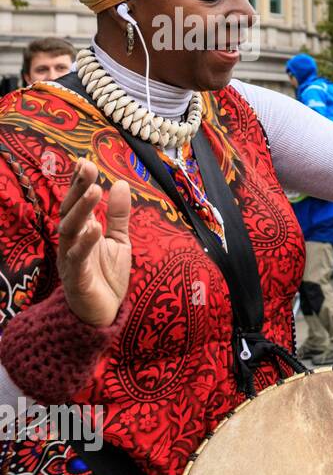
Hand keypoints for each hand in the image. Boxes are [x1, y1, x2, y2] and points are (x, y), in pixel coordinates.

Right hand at [57, 159, 131, 326]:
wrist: (103, 313)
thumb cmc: (107, 276)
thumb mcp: (119, 240)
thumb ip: (119, 215)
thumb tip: (121, 183)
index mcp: (81, 231)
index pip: (77, 202)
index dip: (78, 182)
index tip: (84, 161)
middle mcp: (72, 242)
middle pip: (70, 211)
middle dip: (77, 189)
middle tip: (87, 168)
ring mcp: (71, 259)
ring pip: (70, 231)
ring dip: (81, 210)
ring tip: (93, 191)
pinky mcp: (77, 278)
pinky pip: (78, 258)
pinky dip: (86, 242)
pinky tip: (95, 228)